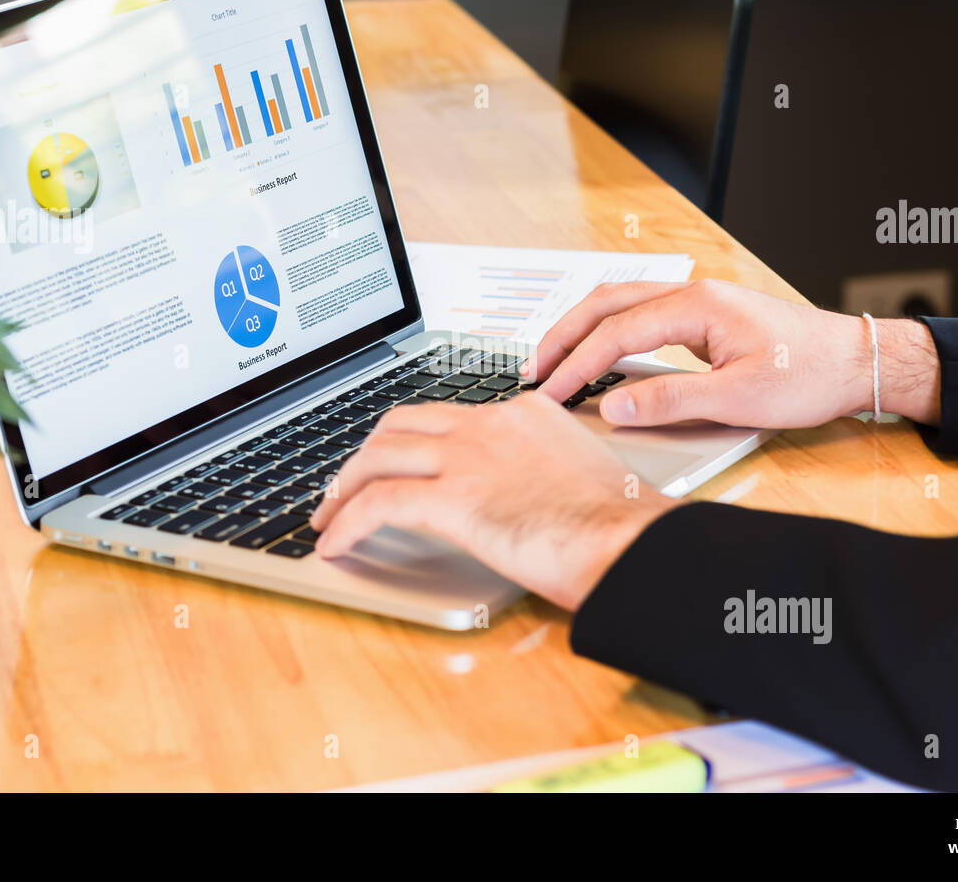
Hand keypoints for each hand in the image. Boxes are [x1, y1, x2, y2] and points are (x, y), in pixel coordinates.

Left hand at [310, 392, 676, 609]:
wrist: (629, 541)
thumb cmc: (619, 525)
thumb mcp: (580, 474)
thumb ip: (542, 471)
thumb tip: (524, 498)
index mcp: (522, 414)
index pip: (446, 417)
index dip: (408, 443)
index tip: (394, 465)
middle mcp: (489, 424)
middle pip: (399, 425)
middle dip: (364, 456)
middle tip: (346, 487)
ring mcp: (469, 457)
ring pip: (377, 457)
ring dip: (341, 489)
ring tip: (327, 518)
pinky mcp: (454, 498)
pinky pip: (377, 503)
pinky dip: (346, 522)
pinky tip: (335, 544)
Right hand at [523, 279, 940, 427]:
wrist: (855, 361)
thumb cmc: (809, 375)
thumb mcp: (738, 398)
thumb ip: (670, 401)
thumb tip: (613, 406)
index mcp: (698, 306)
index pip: (617, 332)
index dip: (577, 365)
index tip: (550, 393)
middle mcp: (693, 292)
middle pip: (606, 302)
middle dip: (563, 336)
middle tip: (532, 371)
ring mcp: (698, 300)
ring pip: (619, 302)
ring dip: (581, 329)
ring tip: (551, 361)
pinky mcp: (703, 315)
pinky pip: (640, 313)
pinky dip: (607, 331)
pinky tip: (595, 352)